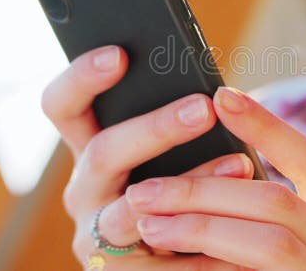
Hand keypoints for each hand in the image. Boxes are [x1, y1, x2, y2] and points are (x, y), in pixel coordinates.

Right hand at [42, 45, 257, 269]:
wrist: (174, 259)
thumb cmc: (179, 188)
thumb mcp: (169, 151)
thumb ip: (177, 120)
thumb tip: (220, 91)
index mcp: (91, 148)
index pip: (63, 107)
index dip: (82, 78)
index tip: (119, 55)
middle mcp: (84, 189)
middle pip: (102, 152)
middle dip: (154, 128)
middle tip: (202, 110)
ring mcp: (95, 234)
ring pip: (132, 207)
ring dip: (189, 183)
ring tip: (240, 165)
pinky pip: (160, 260)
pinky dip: (203, 247)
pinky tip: (242, 227)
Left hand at [125, 86, 305, 270]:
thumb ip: (281, 226)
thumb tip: (214, 179)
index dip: (269, 128)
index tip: (224, 97)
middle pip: (282, 202)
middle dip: (206, 190)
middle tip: (145, 189)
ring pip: (271, 241)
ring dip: (199, 224)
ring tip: (144, 221)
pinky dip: (201, 270)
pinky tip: (160, 260)